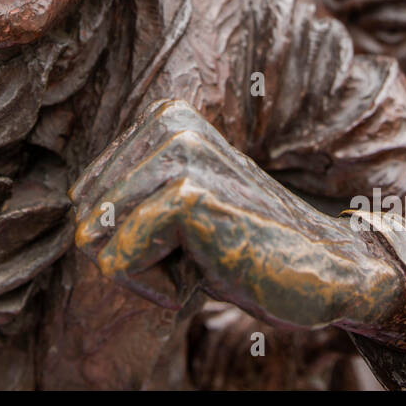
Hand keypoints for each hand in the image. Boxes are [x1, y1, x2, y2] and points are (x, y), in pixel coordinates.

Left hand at [71, 99, 405, 331]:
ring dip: (151, 273)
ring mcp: (179, 154)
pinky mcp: (186, 195)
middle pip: (88, 219)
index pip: (84, 198)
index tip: (192, 235)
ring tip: (210, 256)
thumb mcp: (178, 214)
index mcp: (164, 118)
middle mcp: (169, 123)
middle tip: (204, 250)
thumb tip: (77, 230)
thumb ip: (128, 205)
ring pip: (99, 243)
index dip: (131, 236)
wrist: (328, 269)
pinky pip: (119, 262)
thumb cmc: (248, 248)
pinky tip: (211, 270)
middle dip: (136, 254)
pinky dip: (159, 288)